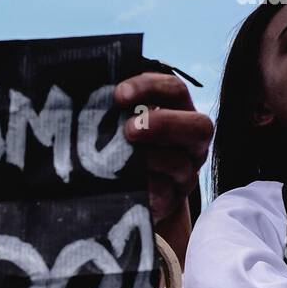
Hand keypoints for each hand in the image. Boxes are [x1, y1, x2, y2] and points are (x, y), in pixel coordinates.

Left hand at [115, 72, 212, 223]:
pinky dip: (148, 190)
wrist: (125, 187)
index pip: (174, 89)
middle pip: (199, 126)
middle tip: (130, 129)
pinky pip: (167, 196)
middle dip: (164, 124)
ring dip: (152, 159)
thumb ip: (114, 105)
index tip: (118, 95)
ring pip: (182, 164)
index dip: (149, 88)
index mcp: (177, 111)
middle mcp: (189, 140)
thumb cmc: (119, 140)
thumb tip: (87, 88)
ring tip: (124, 159)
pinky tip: (128, 186)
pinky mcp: (172, 199)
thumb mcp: (118, 118)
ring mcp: (185, 171)